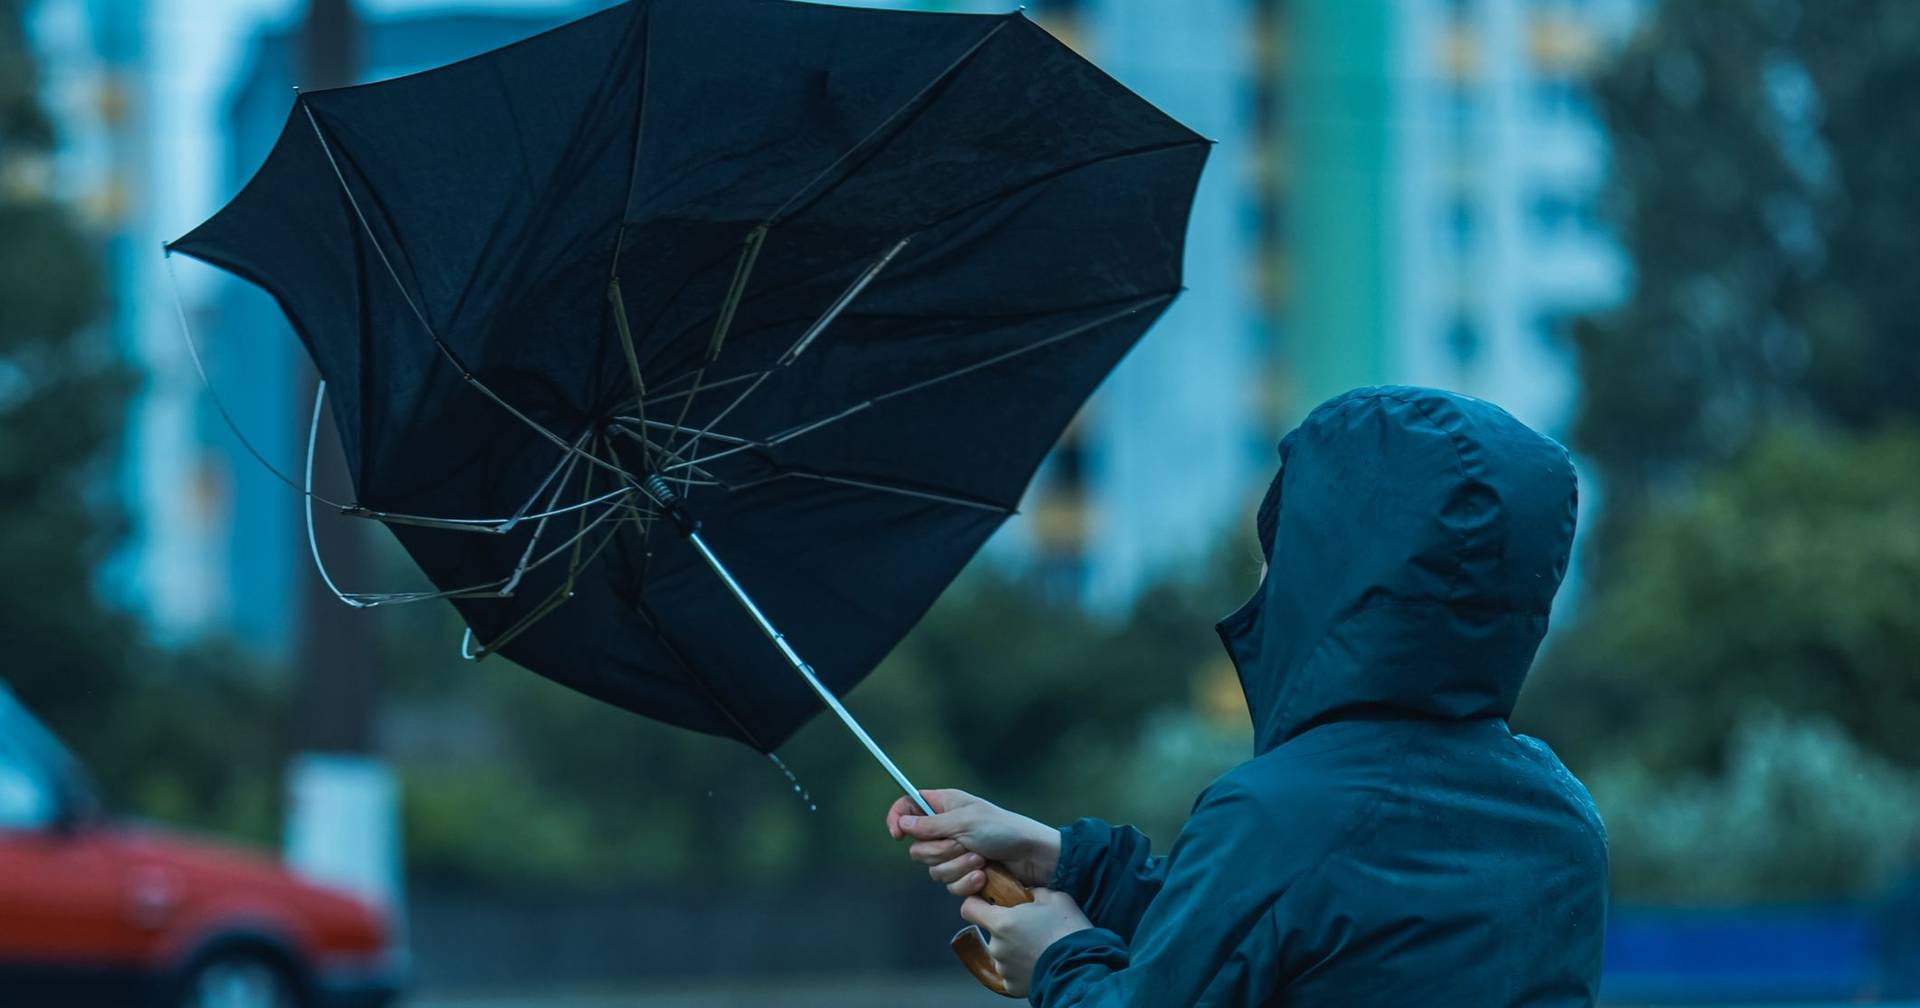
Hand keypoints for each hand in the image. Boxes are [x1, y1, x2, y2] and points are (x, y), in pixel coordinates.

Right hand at [885, 788, 1059, 895]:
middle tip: (964, 845)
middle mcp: (947, 829)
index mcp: (945, 806)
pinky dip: (967, 882)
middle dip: (941, 851)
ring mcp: (956, 854)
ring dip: (958, 867)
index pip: (908, 806)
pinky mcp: (966, 876)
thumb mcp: (966, 822)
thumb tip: (903, 822)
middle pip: (918, 847)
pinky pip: (950, 886)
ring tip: (980, 860)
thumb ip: (930, 824)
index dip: (897, 818)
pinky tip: (984, 876)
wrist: (1034, 858)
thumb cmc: (1005, 830)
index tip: (896, 834)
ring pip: (934, 870)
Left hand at [961, 888, 1091, 997]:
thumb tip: (1026, 894)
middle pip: (992, 932)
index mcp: (1001, 922)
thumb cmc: (1067, 929)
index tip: (987, 902)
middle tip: (1032, 927)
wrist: (1082, 965)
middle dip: (1007, 928)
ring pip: (1002, 953)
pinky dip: (1021, 967)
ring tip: (1039, 947)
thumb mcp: (1053, 897)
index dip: (976, 902)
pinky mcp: (1012, 986)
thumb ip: (1032, 893)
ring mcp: (1003, 968)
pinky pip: (1010, 972)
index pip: (969, 908)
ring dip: (1015, 949)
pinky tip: (1039, 961)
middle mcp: (997, 947)